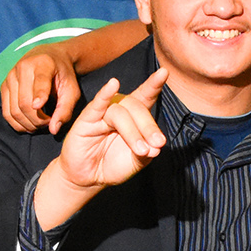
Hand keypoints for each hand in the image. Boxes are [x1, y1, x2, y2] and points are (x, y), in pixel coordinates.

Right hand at [1, 45, 82, 134]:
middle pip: (25, 103)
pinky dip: (17, 123)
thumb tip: (54, 130)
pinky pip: (6, 111)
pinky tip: (29, 124)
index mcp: (43, 64)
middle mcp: (23, 68)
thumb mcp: (71, 90)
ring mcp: (10, 77)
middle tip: (49, 123)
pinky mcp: (4, 86)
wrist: (48, 57)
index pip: (40, 82)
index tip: (39, 107)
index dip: (39, 95)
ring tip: (40, 124)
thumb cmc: (63, 75)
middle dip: (37, 120)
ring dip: (27, 124)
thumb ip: (65, 109)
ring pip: (14, 110)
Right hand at [35, 67, 168, 229]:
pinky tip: (113, 85)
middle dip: (148, 126)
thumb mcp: (137, 162)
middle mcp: (119, 111)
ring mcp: (102, 114)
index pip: (145, 96)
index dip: (154, 84)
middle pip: (136, 107)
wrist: (90, 178)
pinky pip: (96, 105)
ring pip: (120, 113)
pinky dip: (105, 94)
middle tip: (157, 144)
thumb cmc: (114, 165)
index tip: (164, 72)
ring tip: (141, 150)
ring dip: (133, 131)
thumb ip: (148, 153)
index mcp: (134, 117)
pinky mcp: (86, 121)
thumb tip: (156, 147)